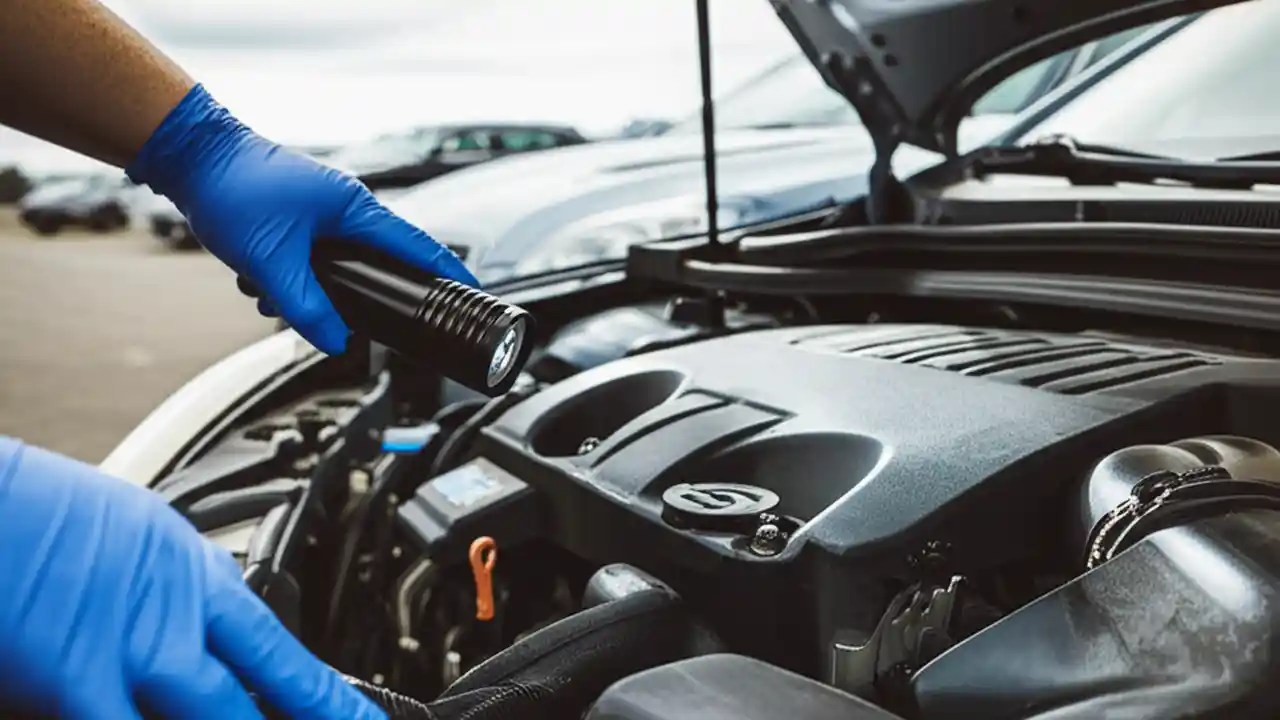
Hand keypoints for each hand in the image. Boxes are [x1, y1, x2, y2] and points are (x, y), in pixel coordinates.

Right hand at [0, 438, 385, 719]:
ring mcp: (126, 655)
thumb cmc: (30, 508)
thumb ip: (166, 590)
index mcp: (188, 572)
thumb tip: (192, 632)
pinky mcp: (74, 682)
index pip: (278, 649)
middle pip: (254, 696)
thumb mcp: (125, 532)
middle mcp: (171, 615)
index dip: (328, 698)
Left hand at [128, 85, 475, 354]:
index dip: (448, 272)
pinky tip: (263, 285)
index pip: (417, 246)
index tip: (472, 292)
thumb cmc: (234, 189)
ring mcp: (322, 210)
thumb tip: (334, 341)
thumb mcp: (272, 262)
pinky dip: (291, 276)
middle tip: (372, 317)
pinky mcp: (298, 216)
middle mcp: (346, 206)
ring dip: (314, 289)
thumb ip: (306, 307)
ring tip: (277, 296)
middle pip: (380, 260)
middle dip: (365, 294)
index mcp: (355, 208)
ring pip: (340, 263)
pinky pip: (313, 256)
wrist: (191, 157)